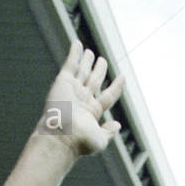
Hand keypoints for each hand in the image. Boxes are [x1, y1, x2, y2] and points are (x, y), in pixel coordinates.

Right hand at [36, 40, 123, 157]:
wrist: (61, 136)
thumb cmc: (80, 142)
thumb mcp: (100, 140)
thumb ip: (109, 132)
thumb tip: (117, 125)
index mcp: (92, 112)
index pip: (108, 96)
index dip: (117, 87)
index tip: (123, 77)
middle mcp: (82, 100)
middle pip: (94, 81)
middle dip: (99, 71)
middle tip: (102, 61)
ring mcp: (73, 90)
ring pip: (82, 72)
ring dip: (87, 61)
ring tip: (91, 53)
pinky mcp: (63, 82)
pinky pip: (70, 64)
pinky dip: (74, 53)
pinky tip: (77, 43)